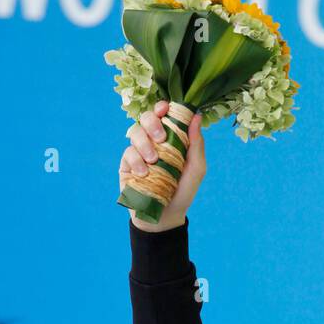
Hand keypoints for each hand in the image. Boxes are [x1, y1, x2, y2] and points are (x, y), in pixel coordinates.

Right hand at [120, 99, 204, 231]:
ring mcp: (139, 152)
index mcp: (170, 137)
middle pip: (146, 117)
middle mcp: (153, 141)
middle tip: (161, 139)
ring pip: (135, 132)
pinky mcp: (127, 165)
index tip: (165, 109)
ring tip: (153, 161)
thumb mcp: (196, 168)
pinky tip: (144, 173)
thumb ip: (196, 143)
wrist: (166, 216)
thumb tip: (196, 116)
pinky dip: (136, 160)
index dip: (162, 107)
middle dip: (152, 122)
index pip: (163, 114)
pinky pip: (128, 153)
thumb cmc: (183, 191)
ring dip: (144, 143)